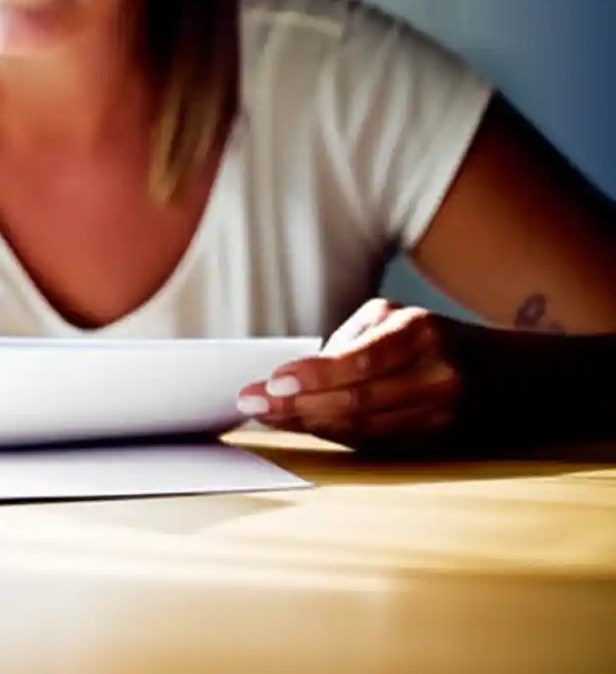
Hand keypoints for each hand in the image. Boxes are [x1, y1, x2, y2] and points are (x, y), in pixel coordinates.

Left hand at [237, 299, 472, 452]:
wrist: (511, 376)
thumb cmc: (433, 338)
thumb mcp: (398, 318)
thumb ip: (350, 340)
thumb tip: (297, 376)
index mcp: (422, 334)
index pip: (362, 360)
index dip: (315, 375)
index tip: (272, 381)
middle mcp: (434, 377)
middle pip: (355, 401)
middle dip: (295, 405)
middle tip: (250, 404)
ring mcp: (437, 414)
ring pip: (360, 427)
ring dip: (306, 424)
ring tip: (265, 416)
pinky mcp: (432, 442)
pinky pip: (371, 441)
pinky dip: (331, 434)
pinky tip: (299, 426)